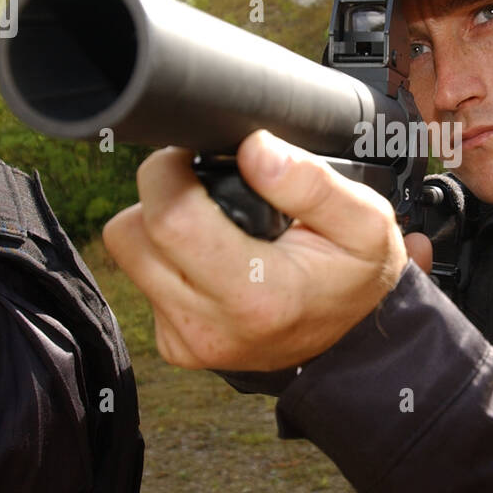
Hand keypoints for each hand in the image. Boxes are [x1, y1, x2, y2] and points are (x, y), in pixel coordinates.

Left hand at [103, 129, 414, 371]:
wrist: (354, 339)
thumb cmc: (355, 275)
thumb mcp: (365, 221)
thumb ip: (311, 182)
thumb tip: (253, 148)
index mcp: (256, 295)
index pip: (168, 218)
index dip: (170, 171)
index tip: (194, 158)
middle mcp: (210, 326)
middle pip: (131, 234)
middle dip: (161, 196)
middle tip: (206, 189)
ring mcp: (187, 341)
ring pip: (128, 254)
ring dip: (159, 227)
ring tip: (214, 226)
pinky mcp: (174, 345)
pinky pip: (142, 281)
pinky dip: (167, 260)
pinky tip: (212, 260)